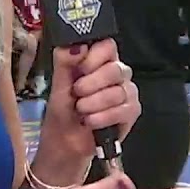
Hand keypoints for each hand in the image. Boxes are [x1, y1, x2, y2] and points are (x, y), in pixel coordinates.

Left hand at [40, 39, 139, 161]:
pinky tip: (91, 122)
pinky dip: (104, 117)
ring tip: (81, 111)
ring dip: (93, 104)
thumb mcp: (58, 84)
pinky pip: (124, 109)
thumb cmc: (63, 112)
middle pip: (115, 69)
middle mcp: (117, 73)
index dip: (94, 57)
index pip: (108, 46)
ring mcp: (127, 92)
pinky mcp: (132, 111)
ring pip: (118, 91)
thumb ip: (64, 61)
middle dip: (91, 84)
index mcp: (99, 61)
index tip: (80, 70)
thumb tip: (77, 46)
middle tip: (77, 93)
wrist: (66, 142)